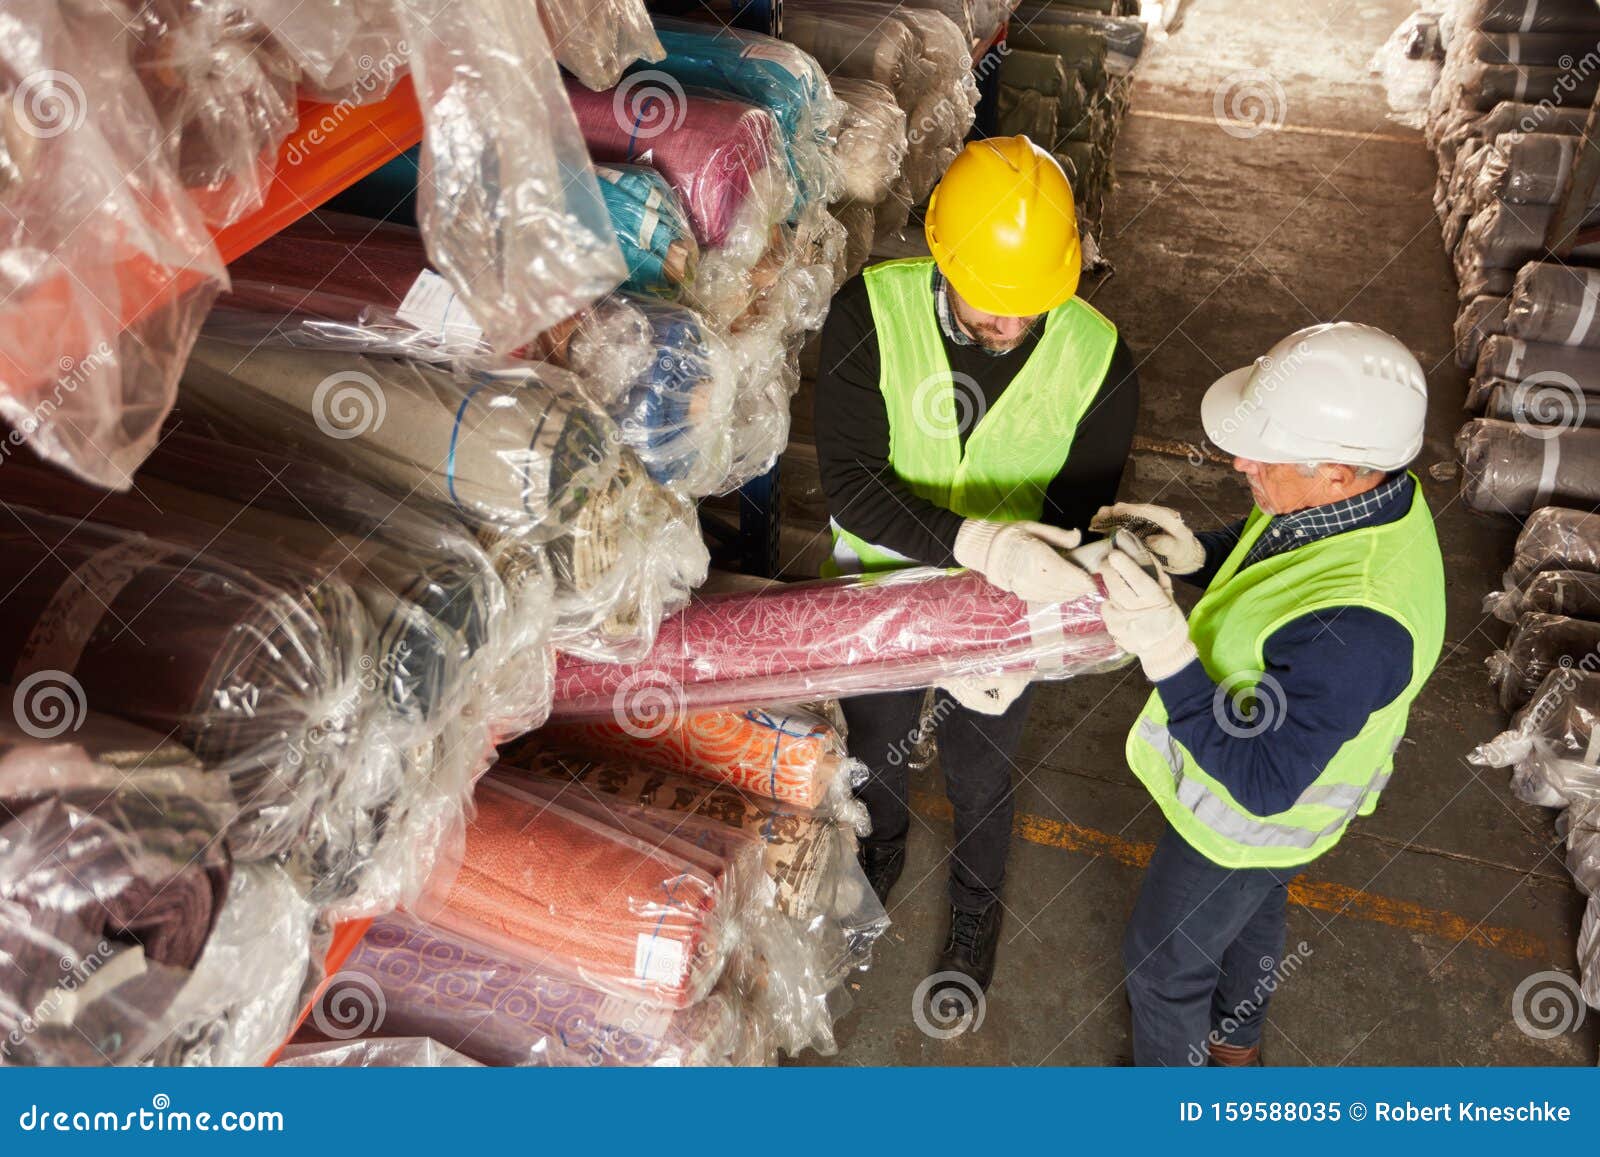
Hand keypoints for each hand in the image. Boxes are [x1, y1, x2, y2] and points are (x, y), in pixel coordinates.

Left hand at [942, 672, 1031, 714]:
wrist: (1027, 666)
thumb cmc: (1018, 670)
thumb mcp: (1003, 674)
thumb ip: (984, 681)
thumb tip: (966, 682)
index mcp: (996, 707)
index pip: (974, 697)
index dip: (960, 687)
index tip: (949, 678)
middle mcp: (989, 708)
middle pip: (966, 698)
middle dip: (953, 686)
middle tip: (940, 676)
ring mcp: (984, 704)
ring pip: (963, 696)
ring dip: (951, 686)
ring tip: (939, 678)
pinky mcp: (981, 697)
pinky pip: (965, 693)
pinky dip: (955, 686)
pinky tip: (944, 682)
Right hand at [953, 519, 1094, 602]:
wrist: (983, 548)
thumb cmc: (1011, 534)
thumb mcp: (1034, 527)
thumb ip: (1058, 535)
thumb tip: (1078, 538)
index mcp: (1035, 555)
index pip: (1065, 573)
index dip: (1081, 580)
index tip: (1092, 581)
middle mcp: (1030, 574)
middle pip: (1062, 587)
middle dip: (1079, 588)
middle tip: (1090, 585)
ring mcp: (1024, 587)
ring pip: (1054, 596)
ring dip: (1070, 594)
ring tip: (1080, 589)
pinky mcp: (1020, 593)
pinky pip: (1044, 598)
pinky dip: (1057, 597)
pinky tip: (1065, 592)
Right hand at [1090, 503, 1205, 574]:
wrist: (1183, 553)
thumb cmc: (1180, 551)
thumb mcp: (1179, 550)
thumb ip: (1168, 545)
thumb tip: (1152, 540)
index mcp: (1166, 517)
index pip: (1147, 511)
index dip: (1131, 510)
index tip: (1116, 511)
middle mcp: (1153, 514)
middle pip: (1131, 510)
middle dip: (1114, 513)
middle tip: (1098, 518)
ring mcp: (1144, 519)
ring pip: (1124, 514)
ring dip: (1108, 517)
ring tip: (1093, 522)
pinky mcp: (1137, 525)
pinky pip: (1121, 522)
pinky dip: (1109, 523)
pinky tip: (1096, 526)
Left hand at [1096, 548, 1198, 680]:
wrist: (1164, 650)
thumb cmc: (1169, 618)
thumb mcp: (1169, 596)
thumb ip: (1158, 575)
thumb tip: (1143, 553)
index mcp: (1156, 600)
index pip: (1138, 580)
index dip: (1125, 566)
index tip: (1114, 553)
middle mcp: (1138, 612)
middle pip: (1117, 587)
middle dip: (1109, 571)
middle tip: (1107, 561)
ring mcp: (1124, 624)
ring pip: (1110, 597)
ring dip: (1111, 588)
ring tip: (1121, 589)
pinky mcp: (1114, 632)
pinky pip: (1106, 610)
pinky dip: (1110, 604)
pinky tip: (1120, 607)